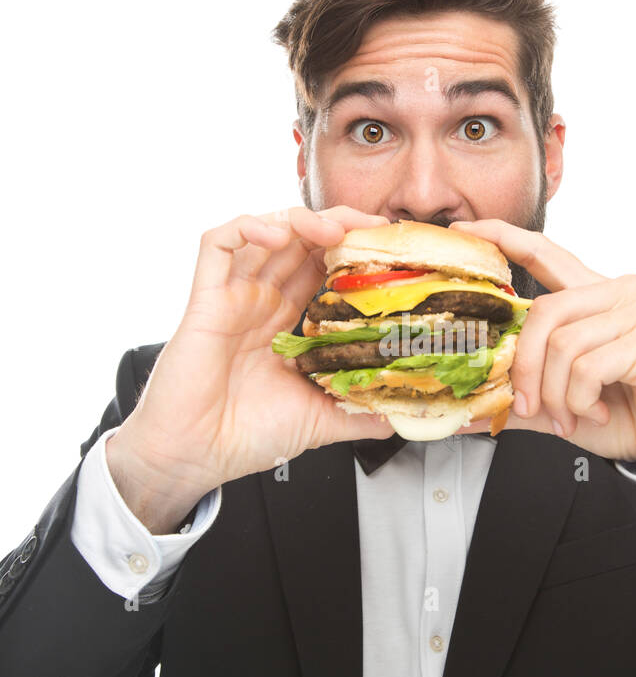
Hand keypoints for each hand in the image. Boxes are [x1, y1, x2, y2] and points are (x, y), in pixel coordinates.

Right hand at [107, 206, 394, 507]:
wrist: (196, 457)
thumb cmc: (243, 437)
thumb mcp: (319, 422)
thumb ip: (357, 414)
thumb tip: (399, 416)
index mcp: (283, 324)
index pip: (320, 269)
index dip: (349, 251)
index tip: (383, 248)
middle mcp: (259, 303)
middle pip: (298, 242)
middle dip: (334, 225)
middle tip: (368, 226)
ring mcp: (232, 297)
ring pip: (264, 232)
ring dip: (299, 219)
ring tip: (330, 229)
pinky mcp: (205, 299)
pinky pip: (218, 244)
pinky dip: (247, 227)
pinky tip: (276, 233)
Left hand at [450, 219, 635, 482]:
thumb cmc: (628, 413)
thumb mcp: (562, 402)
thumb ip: (520, 395)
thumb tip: (467, 410)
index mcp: (594, 297)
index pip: (544, 254)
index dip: (502, 238)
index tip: (463, 230)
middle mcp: (616, 292)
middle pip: (543, 312)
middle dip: (525, 368)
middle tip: (528, 406)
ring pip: (561, 344)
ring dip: (556, 394)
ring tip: (573, 416)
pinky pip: (586, 366)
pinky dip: (580, 399)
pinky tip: (597, 410)